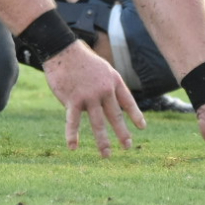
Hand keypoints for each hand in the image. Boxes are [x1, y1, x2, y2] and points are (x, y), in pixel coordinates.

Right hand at [42, 41, 143, 156]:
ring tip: (106, 155)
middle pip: (115, 116)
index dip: (135, 115)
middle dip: (122, 133)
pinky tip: (73, 147)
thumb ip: (105, 85)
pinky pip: (73, 121)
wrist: (63, 48)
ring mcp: (89, 96)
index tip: (142, 127)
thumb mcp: (101, 67)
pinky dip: (72, 135)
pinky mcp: (73, 99)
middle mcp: (104, 90)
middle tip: (127, 146)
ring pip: (98, 123)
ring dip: (102, 141)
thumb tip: (102, 104)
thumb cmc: (81, 58)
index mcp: (113, 80)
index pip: (128, 101)